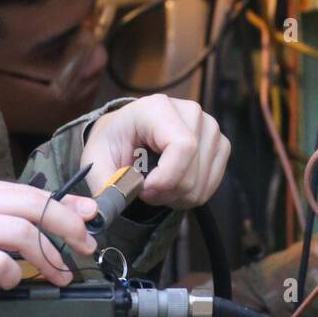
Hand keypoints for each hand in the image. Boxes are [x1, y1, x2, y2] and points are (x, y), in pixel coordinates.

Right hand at [0, 173, 98, 302]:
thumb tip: (2, 219)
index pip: (23, 189)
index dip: (61, 203)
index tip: (85, 215)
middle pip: (32, 204)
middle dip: (67, 225)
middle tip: (85, 245)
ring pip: (21, 231)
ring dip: (48, 255)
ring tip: (60, 273)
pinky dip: (11, 274)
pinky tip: (12, 283)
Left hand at [81, 94, 229, 208]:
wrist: (128, 131)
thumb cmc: (114, 141)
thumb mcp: (96, 159)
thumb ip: (104, 183)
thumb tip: (109, 208)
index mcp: (159, 108)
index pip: (183, 147)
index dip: (166, 178)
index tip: (143, 189)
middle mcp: (191, 113)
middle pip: (192, 171)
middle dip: (165, 193)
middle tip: (143, 190)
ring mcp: (210, 128)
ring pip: (201, 184)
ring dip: (175, 197)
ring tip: (156, 185)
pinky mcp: (220, 145)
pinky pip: (210, 186)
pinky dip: (189, 195)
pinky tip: (172, 184)